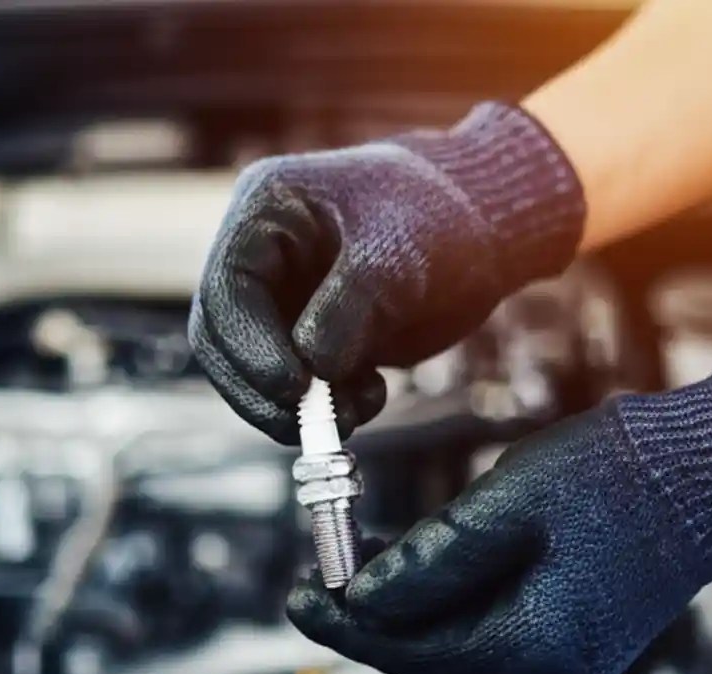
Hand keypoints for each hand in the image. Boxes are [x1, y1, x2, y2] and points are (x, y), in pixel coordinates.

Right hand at [189, 102, 585, 442]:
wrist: (487, 228)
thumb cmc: (440, 217)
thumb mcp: (396, 255)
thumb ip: (348, 311)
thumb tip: (311, 373)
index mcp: (266, 210)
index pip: (227, 288)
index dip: (248, 344)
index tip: (291, 389)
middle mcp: (263, 255)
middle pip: (223, 335)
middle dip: (259, 387)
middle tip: (305, 425)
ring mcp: (285, 297)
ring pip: (255, 368)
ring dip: (294, 406)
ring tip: (354, 413)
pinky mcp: (313, 334)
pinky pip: (300, 383)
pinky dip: (328, 403)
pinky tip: (370, 396)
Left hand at [288, 344, 711, 673]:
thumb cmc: (616, 470)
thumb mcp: (510, 501)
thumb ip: (433, 557)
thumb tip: (361, 598)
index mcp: (539, 641)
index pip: (418, 651)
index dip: (350, 624)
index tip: (296, 593)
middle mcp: (559, 663)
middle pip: (440, 652)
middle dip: (374, 616)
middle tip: (315, 578)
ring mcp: (578, 649)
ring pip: (467, 636)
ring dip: (411, 604)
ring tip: (353, 564)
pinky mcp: (587, 623)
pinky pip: (501, 620)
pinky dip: (454, 596)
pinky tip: (419, 563)